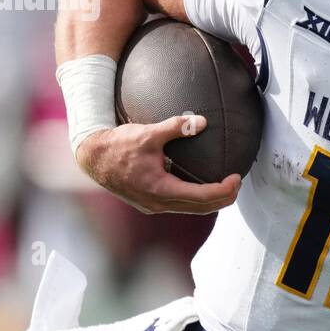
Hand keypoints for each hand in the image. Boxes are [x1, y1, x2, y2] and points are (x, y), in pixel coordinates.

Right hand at [76, 115, 240, 214]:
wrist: (92, 157)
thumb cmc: (118, 145)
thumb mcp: (148, 133)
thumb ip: (176, 126)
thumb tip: (202, 122)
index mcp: (160, 189)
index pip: (202, 196)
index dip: (223, 190)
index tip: (236, 178)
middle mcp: (158, 203)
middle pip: (201, 208)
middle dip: (223, 198)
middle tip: (237, 183)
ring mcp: (153, 206)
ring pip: (190, 209)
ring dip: (210, 200)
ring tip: (226, 186)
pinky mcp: (148, 203)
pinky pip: (179, 204)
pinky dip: (195, 198)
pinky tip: (201, 184)